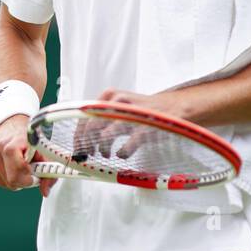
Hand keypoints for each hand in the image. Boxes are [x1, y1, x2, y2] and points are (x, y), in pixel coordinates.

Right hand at [0, 115, 53, 197]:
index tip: (36, 175)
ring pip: (5, 183)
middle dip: (24, 182)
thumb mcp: (44, 153)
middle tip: (31, 173)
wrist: (11, 124)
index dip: (30, 178)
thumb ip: (49, 173)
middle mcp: (1, 146)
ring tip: (21, 167)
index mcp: (17, 142)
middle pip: (12, 180)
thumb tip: (45, 192)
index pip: (20, 169)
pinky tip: (11, 168)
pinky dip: (6, 180)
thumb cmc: (29, 141)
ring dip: (16, 180)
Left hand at [77, 88, 193, 163]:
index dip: (78, 135)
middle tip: (88, 154)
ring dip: (103, 149)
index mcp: (109, 96)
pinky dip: (121, 153)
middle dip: (87, 144)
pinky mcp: (145, 128)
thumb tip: (81, 138)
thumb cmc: (140, 111)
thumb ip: (102, 117)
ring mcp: (132, 114)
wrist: (172, 108)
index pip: (84, 116)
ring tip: (107, 154)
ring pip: (106, 136)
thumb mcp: (120, 107)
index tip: (77, 148)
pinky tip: (122, 153)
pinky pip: (126, 146)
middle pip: (92, 126)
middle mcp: (119, 102)